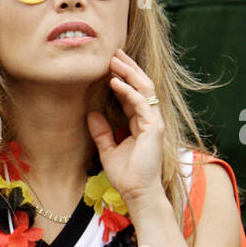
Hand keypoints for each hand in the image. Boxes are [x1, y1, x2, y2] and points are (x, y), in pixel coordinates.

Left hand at [87, 49, 164, 209]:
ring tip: (115, 60)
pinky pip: (142, 103)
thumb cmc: (126, 175)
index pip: (132, 95)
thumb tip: (91, 113)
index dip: (122, 79)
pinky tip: (115, 82)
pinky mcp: (154, 128)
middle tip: (114, 52)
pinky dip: (128, 91)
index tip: (108, 66)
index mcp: (140, 123)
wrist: (138, 193)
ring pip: (145, 89)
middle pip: (141, 86)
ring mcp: (154, 122)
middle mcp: (150, 119)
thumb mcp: (108, 149)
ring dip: (129, 73)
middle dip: (128, 68)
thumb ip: (101, 131)